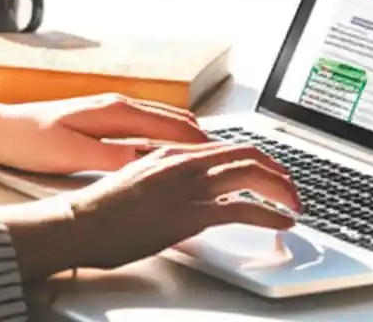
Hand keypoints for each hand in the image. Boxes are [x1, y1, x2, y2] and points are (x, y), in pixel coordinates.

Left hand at [0, 94, 208, 174]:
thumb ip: (112, 158)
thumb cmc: (29, 141)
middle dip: (203, 138)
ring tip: (212, 156)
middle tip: (230, 159)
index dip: (200, 144)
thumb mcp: (71, 155)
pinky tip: (173, 150)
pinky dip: (169, 136)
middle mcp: (118, 104)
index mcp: (115, 111)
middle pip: (174, 119)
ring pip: (164, 120)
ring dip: (188, 136)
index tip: (225, 158)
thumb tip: (148, 162)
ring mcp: (112, 110)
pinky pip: (148, 125)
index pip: (171, 126)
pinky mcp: (104, 119)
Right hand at [2, 142, 301, 277]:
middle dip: (277, 170)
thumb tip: (192, 196)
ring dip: (281, 190)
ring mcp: (187, 186)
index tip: (271, 172)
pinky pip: (241, 209)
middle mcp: (183, 162)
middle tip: (291, 188)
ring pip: (251, 175)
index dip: (257, 158)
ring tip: (294, 204)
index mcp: (171, 152)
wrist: (78, 224)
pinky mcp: (188, 214)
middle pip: (247, 154)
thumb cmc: (101, 211)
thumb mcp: (140, 183)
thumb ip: (169, 182)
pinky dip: (269, 214)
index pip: (227, 147)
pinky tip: (280, 222)